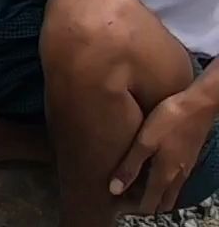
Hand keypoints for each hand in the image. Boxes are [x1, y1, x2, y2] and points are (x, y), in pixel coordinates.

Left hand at [110, 89, 218, 213]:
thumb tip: (114, 189)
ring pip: (170, 191)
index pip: (150, 204)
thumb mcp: (144, 142)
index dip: (134, 208)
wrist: (198, 105)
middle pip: (162, 201)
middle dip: (145, 203)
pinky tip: (150, 170)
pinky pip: (175, 180)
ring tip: (134, 185)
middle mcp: (177, 176)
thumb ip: (130, 166)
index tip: (117, 202)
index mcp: (165, 175)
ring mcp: (185, 168)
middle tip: (124, 196)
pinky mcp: (188, 158)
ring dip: (155, 193)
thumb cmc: (169, 120)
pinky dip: (163, 183)